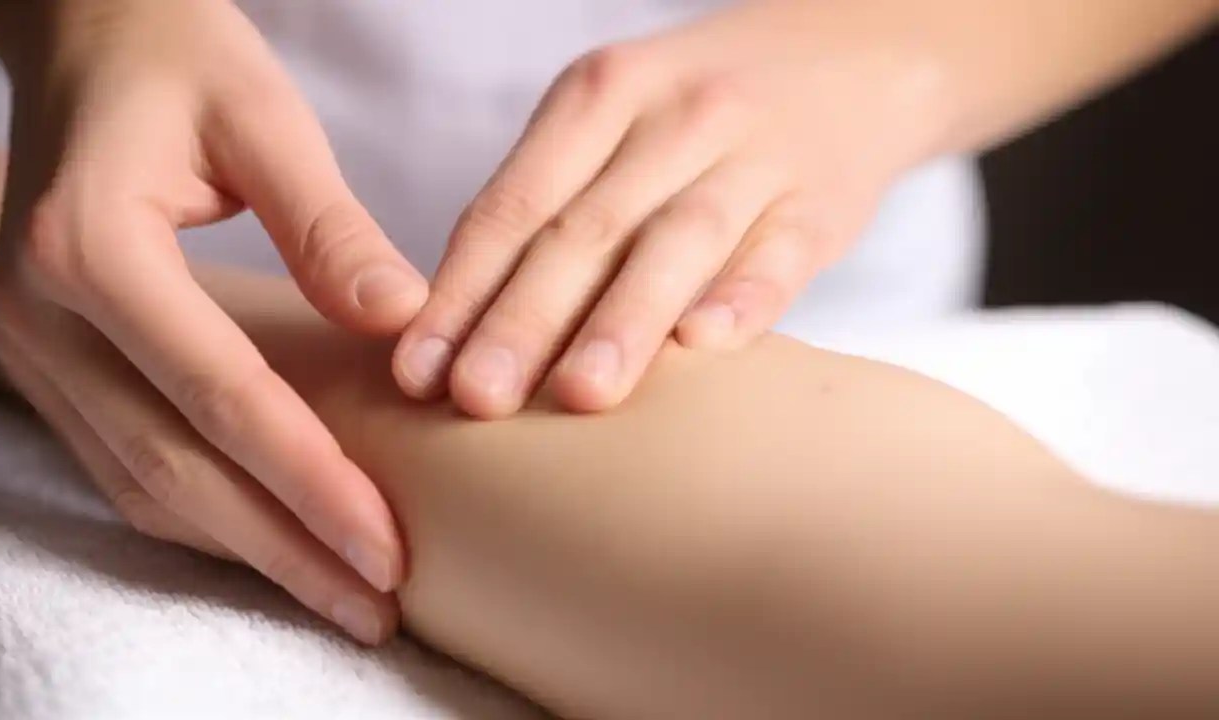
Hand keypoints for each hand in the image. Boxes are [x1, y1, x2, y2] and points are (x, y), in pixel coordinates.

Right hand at [0, 0, 428, 643]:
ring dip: (245, 551)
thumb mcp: (261, 116)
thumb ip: (327, 224)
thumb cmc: (176, 59)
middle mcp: (44, 314)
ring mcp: (35, 348)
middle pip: (176, 466)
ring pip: (144, 482)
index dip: (310, 480)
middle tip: (376, 607)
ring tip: (340, 597)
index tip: (389, 547)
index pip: (221, 394)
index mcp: (93, 247)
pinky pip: (125, 463)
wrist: (79, 38)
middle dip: (283, 549)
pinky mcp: (52, 362)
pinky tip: (273, 542)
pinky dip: (203, 514)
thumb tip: (403, 322)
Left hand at [393, 0, 947, 416]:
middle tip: (475, 399)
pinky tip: (706, 345)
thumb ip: (550, 203)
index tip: (416, 371)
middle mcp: (673, 116)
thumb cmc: (698, 113)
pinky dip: (744, 297)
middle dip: (522, 319)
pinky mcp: (823, 201)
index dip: (461, 289)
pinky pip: (781, 253)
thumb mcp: (616, 120)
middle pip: (584, 229)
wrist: (851, 55)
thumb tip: (457, 330)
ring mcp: (755, 155)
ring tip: (579, 395)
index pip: (514, 203)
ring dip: (624, 321)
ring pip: (678, 241)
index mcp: (600, 94)